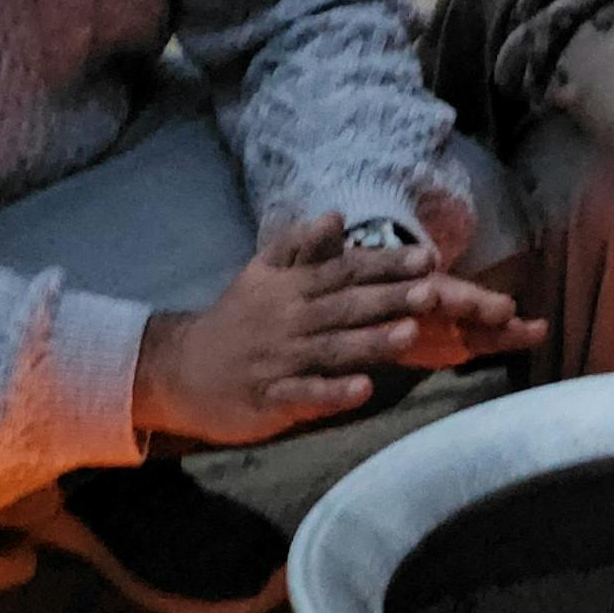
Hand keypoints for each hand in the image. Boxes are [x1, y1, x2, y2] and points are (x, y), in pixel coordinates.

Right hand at [133, 217, 542, 441]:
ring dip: (370, 341)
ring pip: (330, 349)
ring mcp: (279, 359)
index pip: (343, 270)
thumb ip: (300, 246)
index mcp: (290, 287)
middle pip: (344, 307)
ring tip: (409, 334)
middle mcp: (287, 320)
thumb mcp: (262, 275)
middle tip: (432, 291)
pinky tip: (363, 390)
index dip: (385, 264)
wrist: (181, 368)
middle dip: (388, 299)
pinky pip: (304, 394)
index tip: (428, 258)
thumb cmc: (237, 320)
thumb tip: (336, 215)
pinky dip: (332, 393)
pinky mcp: (269, 397)